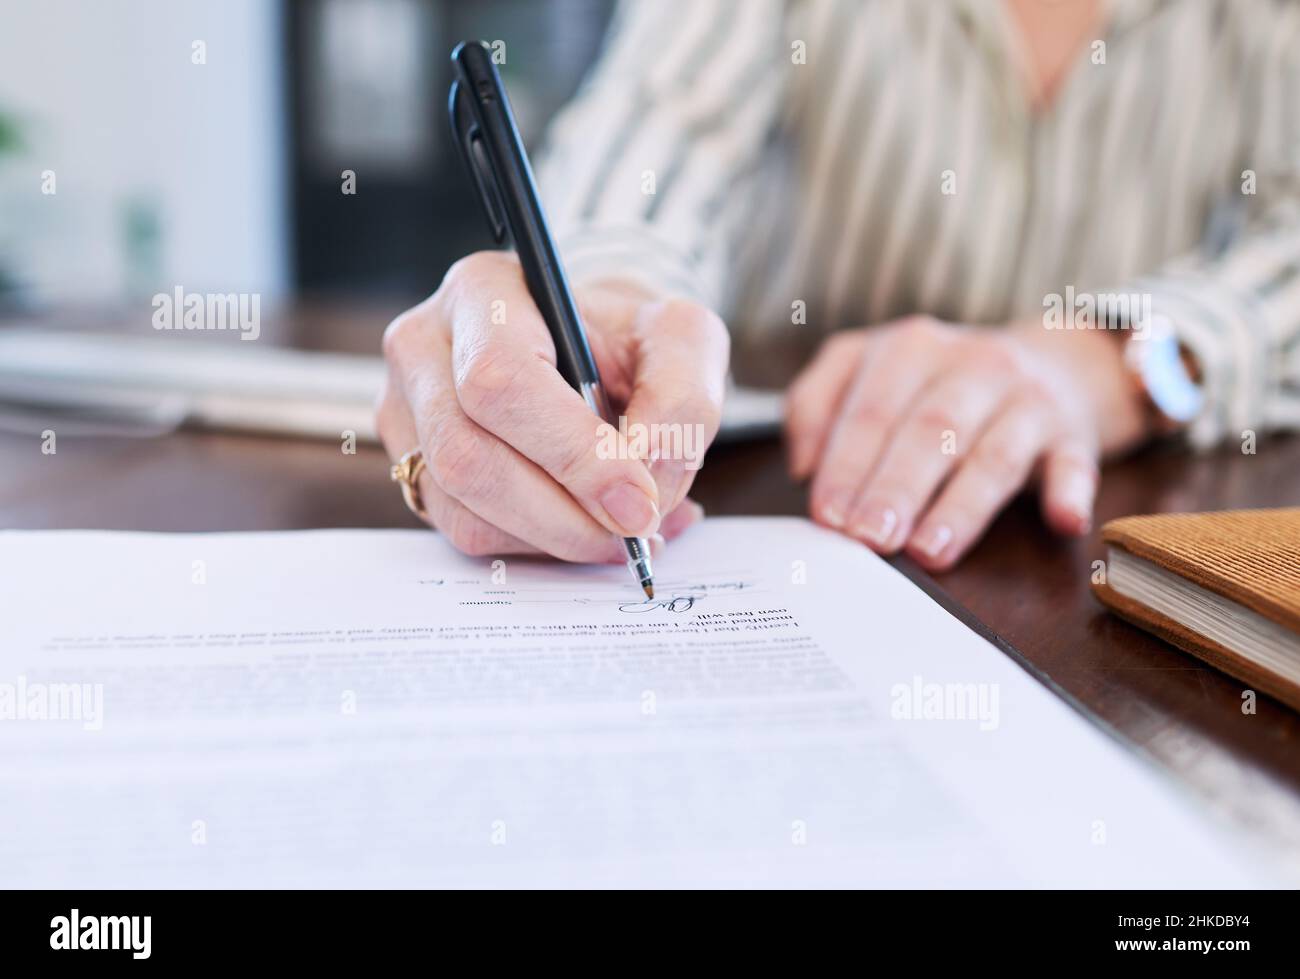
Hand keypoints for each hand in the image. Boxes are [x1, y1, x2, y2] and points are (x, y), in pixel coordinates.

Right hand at [376, 251, 727, 560]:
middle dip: (565, 514)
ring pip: (465, 509)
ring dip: (558, 538)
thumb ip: (680, 399)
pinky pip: (468, 533)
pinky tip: (592, 527)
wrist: (594, 350)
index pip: (501, 381)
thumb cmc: (629, 339)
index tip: (639, 500)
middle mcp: (424, 350)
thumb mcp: (682, 340)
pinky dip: (542, 546)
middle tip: (637, 531)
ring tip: (628, 529)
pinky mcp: (414, 470)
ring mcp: (407, 415)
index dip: (572, 453)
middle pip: (467, 456)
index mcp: (482, 293)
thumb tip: (645, 478)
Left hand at [784, 315, 1148, 570]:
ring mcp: (1027, 397)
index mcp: (909, 348)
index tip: (827, 517)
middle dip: (894, 489)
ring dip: (961, 506)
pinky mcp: (1073, 433)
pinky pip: (1075, 463)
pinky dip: (1070, 491)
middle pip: (928, 430)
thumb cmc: (935, 385)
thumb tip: (800, 467)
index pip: (871, 411)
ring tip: (928, 552)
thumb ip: (818, 406)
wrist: (1049, 362)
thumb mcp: (867, 372)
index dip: (846, 466)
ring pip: (992, 454)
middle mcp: (972, 364)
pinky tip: (1062, 520)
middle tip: (868, 539)